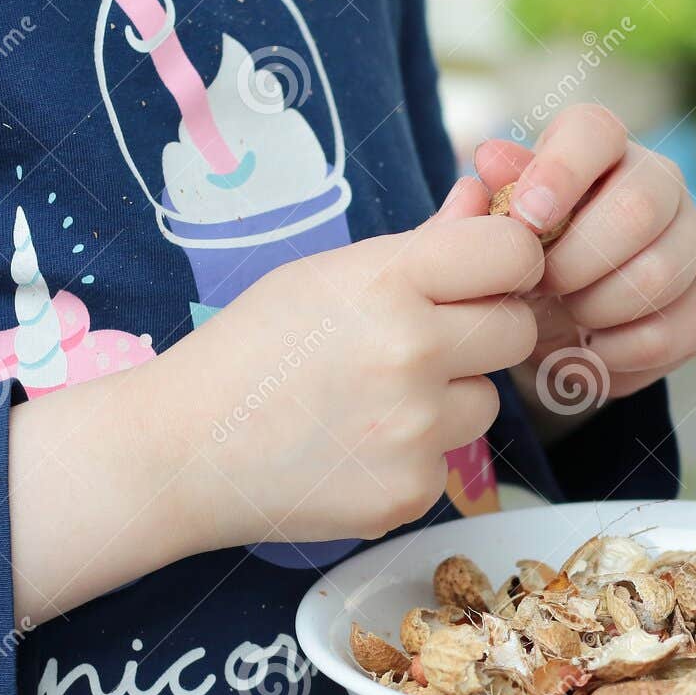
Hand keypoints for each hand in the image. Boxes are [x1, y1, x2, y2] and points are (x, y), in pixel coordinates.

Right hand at [147, 208, 542, 548]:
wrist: (182, 451)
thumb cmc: (249, 353)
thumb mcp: (322, 278)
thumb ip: (418, 246)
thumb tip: (480, 202)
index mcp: (388, 281)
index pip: (512, 253)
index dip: (506, 263)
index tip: (486, 277)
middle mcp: (411, 352)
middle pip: (514, 332)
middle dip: (481, 334)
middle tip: (420, 345)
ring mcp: (414, 430)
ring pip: (486, 403)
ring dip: (448, 400)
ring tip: (372, 403)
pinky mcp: (410, 492)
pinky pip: (448, 462)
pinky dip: (413, 457)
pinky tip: (354, 451)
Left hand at [475, 105, 695, 433]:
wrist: (563, 333)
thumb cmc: (528, 268)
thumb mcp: (499, 237)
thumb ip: (492, 200)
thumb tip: (489, 156)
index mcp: (601, 150)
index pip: (595, 132)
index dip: (561, 172)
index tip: (527, 218)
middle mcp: (660, 181)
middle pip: (638, 207)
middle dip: (575, 262)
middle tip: (541, 287)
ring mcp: (695, 238)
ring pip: (656, 275)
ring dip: (593, 310)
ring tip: (567, 317)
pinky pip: (664, 333)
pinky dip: (614, 352)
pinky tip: (591, 347)